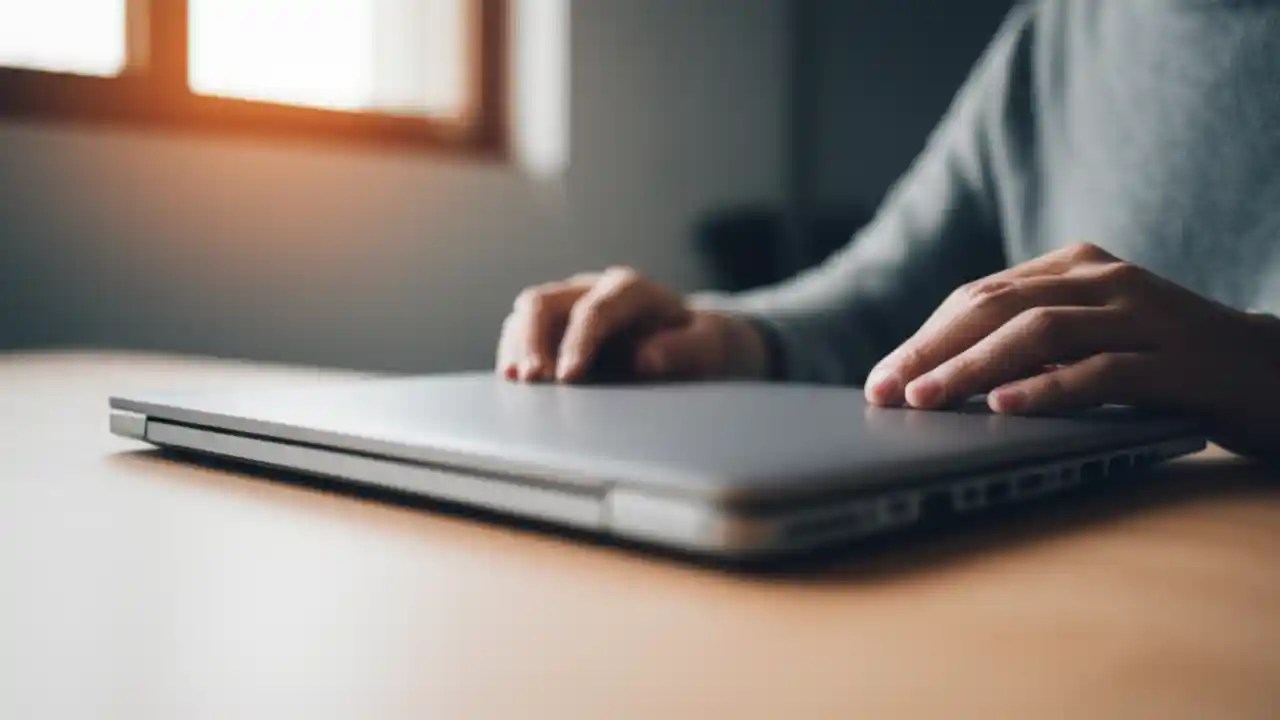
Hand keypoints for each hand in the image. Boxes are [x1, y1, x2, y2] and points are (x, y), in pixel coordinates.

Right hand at [496, 266, 767, 382]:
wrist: (690, 341)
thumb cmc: (698, 345)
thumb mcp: (708, 347)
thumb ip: (685, 349)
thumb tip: (646, 358)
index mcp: (631, 290)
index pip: (595, 310)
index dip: (578, 342)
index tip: (568, 376)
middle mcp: (592, 289)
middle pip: (545, 302)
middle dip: (533, 341)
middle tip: (532, 379)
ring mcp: (568, 306)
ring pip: (525, 315)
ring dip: (516, 349)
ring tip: (516, 384)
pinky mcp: (553, 328)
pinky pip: (520, 333)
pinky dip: (513, 356)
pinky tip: (513, 383)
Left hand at [864, 243, 1279, 455]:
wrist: (1273, 370)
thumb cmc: (1165, 359)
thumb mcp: (1091, 336)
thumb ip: (1030, 342)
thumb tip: (940, 377)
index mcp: (1076, 267)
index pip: (980, 296)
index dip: (924, 337)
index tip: (881, 378)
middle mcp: (1104, 280)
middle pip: (996, 307)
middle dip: (931, 351)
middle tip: (883, 390)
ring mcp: (1142, 315)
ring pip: (1038, 333)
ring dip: (973, 369)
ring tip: (926, 400)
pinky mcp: (1175, 360)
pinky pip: (1100, 371)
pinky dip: (1047, 389)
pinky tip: (1004, 408)